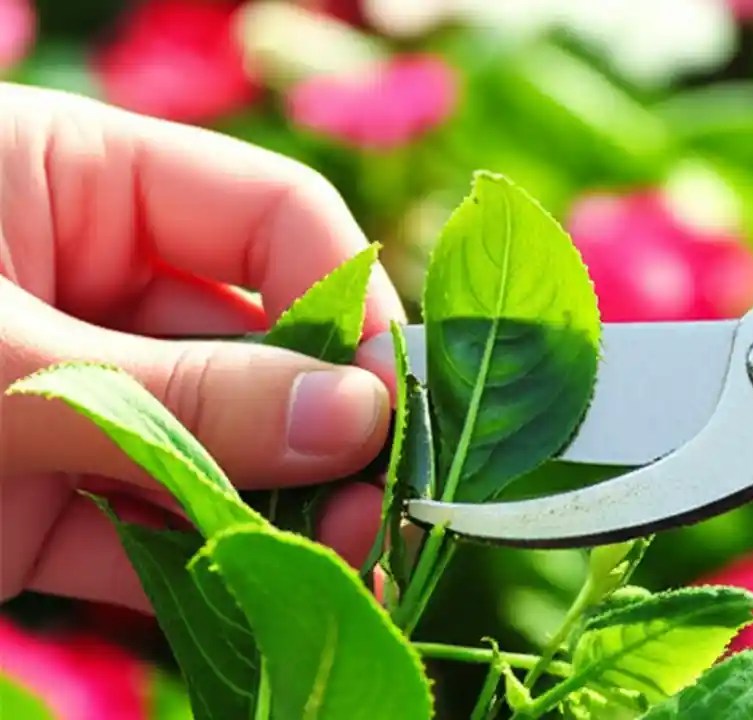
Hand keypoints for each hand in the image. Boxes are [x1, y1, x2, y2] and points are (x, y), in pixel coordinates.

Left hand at [0, 84, 404, 612]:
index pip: (271, 218)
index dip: (346, 303)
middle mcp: (82, 279)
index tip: (394, 403)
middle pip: (257, 341)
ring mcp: (58, 394)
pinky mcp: (19, 500)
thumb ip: (178, 389)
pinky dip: (192, 566)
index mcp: (72, 177)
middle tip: (377, 512)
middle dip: (321, 426)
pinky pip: (138, 526)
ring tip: (334, 569)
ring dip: (273, 507)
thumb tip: (357, 417)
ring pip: (209, 443)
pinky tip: (254, 601)